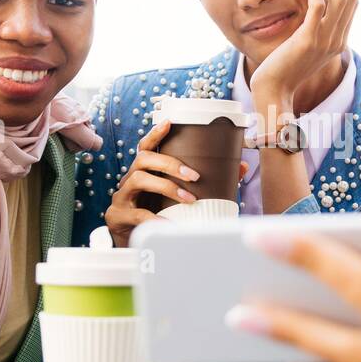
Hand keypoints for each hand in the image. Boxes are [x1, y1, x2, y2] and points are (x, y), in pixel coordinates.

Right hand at [104, 118, 246, 246]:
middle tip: (194, 176)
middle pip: (143, 159)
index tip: (169, 122)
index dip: (155, 133)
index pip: (146, 146)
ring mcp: (122, 196)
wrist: (132, 239)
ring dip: (166, 186)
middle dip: (170, 164)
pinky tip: (171, 224)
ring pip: (139, 180)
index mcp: (144, 170)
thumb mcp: (178, 196)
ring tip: (189, 198)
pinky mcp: (119, 215)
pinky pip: (138, 214)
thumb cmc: (157, 211)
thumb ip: (206, 182)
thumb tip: (241, 166)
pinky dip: (156, 218)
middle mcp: (130, 178)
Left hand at [250, 0, 355, 117]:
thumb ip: (316, 29)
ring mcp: (326, 40)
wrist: (274, 88)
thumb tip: (315, 7)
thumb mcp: (306, 46)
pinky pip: (318, 4)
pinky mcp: (309, 38)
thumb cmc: (284, 67)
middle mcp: (337, 40)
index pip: (352, 4)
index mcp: (339, 42)